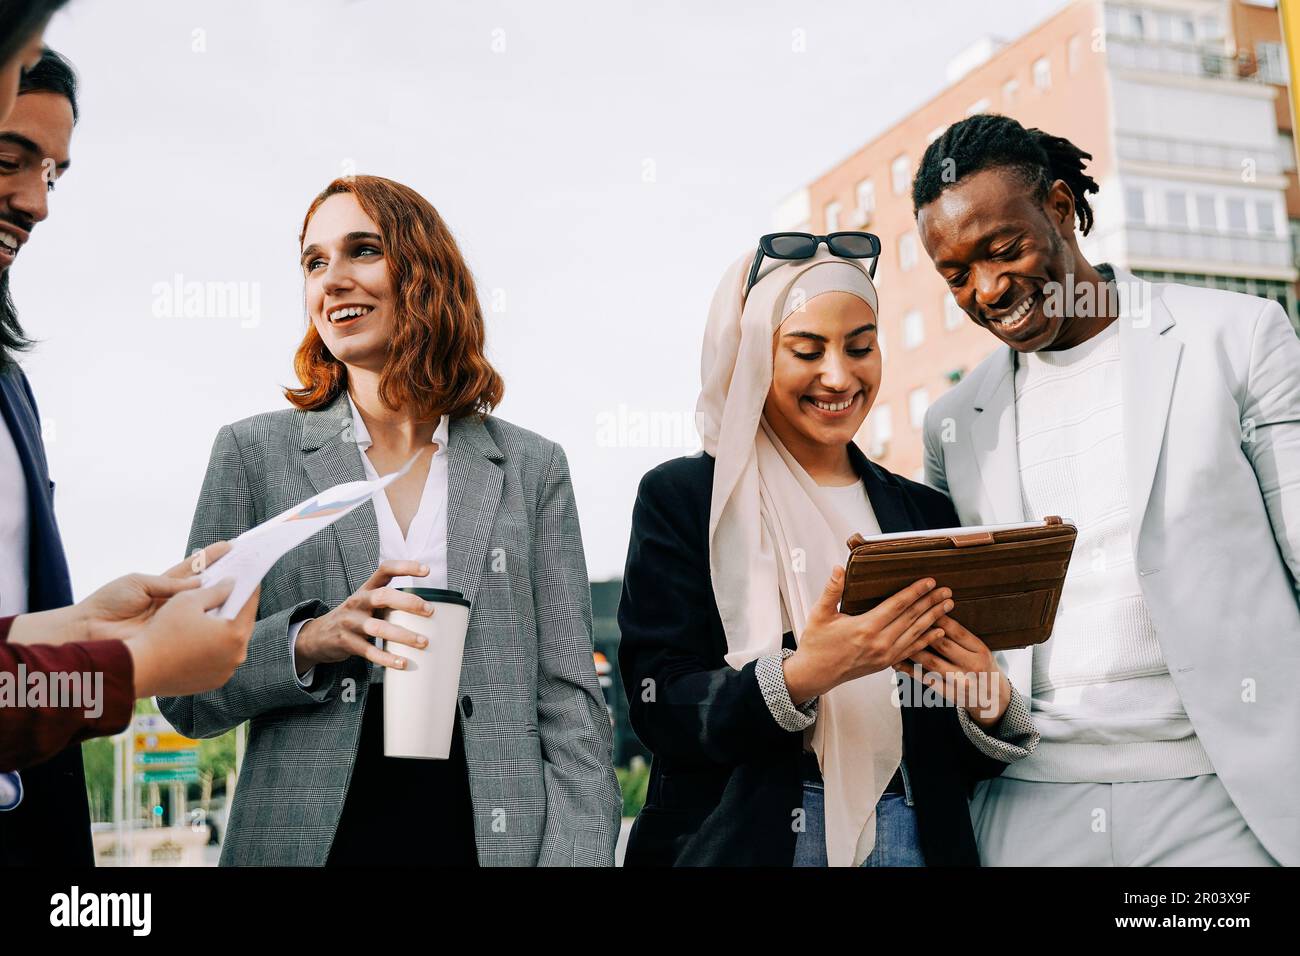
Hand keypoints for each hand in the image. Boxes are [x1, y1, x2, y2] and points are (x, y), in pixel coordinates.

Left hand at [6, 542, 231, 646]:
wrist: (90, 630)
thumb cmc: (109, 602)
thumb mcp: (140, 582)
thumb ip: (171, 583)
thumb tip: (203, 583)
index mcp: (164, 584)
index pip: (195, 568)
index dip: (213, 557)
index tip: (234, 546)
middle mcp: (174, 601)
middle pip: (206, 586)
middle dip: (226, 575)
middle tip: (247, 564)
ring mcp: (176, 618)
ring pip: (205, 605)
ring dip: (224, 597)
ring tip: (245, 585)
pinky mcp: (174, 633)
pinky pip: (198, 623)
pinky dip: (213, 618)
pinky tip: (229, 612)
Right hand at [125, 577, 259, 697]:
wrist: (139, 669)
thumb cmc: (163, 631)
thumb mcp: (188, 600)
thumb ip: (216, 590)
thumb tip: (232, 583)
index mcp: (235, 633)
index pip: (250, 602)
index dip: (249, 586)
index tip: (248, 576)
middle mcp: (236, 655)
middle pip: (244, 624)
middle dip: (239, 608)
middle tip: (235, 592)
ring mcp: (226, 671)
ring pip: (233, 643)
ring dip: (228, 629)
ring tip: (220, 613)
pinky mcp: (213, 682)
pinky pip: (221, 658)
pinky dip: (217, 646)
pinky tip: (206, 636)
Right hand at [294, 560, 435, 675]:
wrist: (318, 636)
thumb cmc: (354, 618)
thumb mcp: (367, 603)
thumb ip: (390, 602)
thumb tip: (429, 610)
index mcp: (366, 589)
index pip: (385, 570)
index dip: (405, 567)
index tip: (426, 570)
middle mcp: (358, 601)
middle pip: (383, 596)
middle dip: (408, 602)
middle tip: (430, 611)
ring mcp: (350, 622)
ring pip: (378, 627)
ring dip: (403, 635)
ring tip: (423, 642)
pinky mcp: (347, 642)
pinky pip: (369, 651)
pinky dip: (387, 658)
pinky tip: (402, 663)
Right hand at [782, 568, 953, 704]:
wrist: (815, 674)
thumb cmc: (816, 644)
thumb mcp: (820, 614)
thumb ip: (832, 590)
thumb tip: (839, 569)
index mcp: (865, 627)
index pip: (897, 605)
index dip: (915, 592)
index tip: (929, 581)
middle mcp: (879, 642)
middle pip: (911, 618)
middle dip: (931, 602)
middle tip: (947, 590)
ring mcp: (884, 655)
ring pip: (915, 633)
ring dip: (934, 618)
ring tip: (947, 606)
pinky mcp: (885, 664)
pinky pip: (911, 650)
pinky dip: (926, 640)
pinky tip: (938, 632)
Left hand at [892, 613, 1010, 728]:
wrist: (994, 700)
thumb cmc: (982, 668)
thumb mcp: (980, 650)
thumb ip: (961, 637)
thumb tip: (933, 614)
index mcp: (981, 651)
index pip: (957, 631)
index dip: (938, 618)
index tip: (921, 606)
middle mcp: (973, 666)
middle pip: (943, 644)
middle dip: (921, 631)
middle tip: (902, 620)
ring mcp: (961, 682)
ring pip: (931, 663)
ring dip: (911, 650)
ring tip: (895, 639)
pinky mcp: (950, 695)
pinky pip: (927, 681)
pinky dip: (910, 671)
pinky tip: (896, 663)